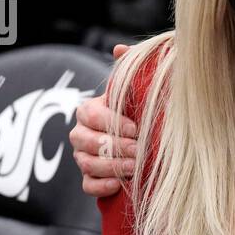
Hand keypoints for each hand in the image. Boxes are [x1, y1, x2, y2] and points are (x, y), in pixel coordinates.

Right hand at [71, 43, 138, 196]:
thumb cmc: (143, 114)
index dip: (112, 122)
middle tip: (139, 150)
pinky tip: (119, 185)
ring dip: (111, 166)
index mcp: (91, 110)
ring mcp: (84, 157)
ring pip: (86, 163)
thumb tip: (119, 49)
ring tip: (135, 167)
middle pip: (84, 140)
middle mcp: (82, 134)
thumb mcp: (138, 91)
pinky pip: (87, 185)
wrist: (152, 144)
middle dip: (114, 146)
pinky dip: (102, 186)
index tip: (136, 128)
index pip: (90, 114)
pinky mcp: (90, 179)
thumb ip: (130, 69)